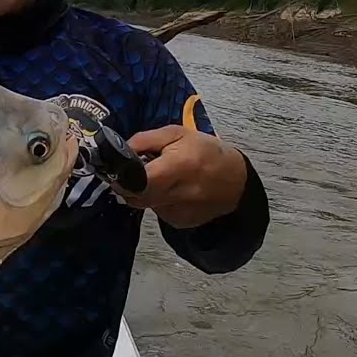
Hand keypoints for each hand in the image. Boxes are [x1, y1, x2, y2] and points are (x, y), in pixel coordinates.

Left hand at [113, 125, 246, 228]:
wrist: (236, 181)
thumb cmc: (206, 152)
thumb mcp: (176, 134)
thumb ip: (144, 140)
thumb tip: (120, 151)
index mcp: (178, 167)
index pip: (138, 180)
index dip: (124, 175)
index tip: (121, 167)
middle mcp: (179, 194)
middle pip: (135, 196)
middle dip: (129, 184)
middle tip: (137, 171)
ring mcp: (179, 213)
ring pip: (144, 204)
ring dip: (144, 192)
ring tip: (161, 178)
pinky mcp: (180, 223)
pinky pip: (157, 211)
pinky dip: (157, 201)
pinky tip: (171, 191)